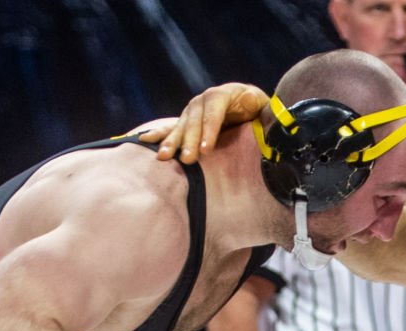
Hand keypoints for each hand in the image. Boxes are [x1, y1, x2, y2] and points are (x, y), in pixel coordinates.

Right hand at [140, 82, 269, 163]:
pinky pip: (171, 128)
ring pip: (180, 127)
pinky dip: (159, 135)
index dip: (209, 131)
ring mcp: (192, 111)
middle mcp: (202, 101)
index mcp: (221, 95)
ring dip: (171, 142)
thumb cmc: (257, 108)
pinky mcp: (185, 121)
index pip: (213, 114)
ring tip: (163, 156)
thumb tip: (250, 99)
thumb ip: (255, 102)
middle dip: (189, 141)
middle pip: (194, 122)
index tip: (206, 150)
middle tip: (187, 160)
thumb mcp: (260, 103)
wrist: (247, 104)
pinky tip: (144, 140)